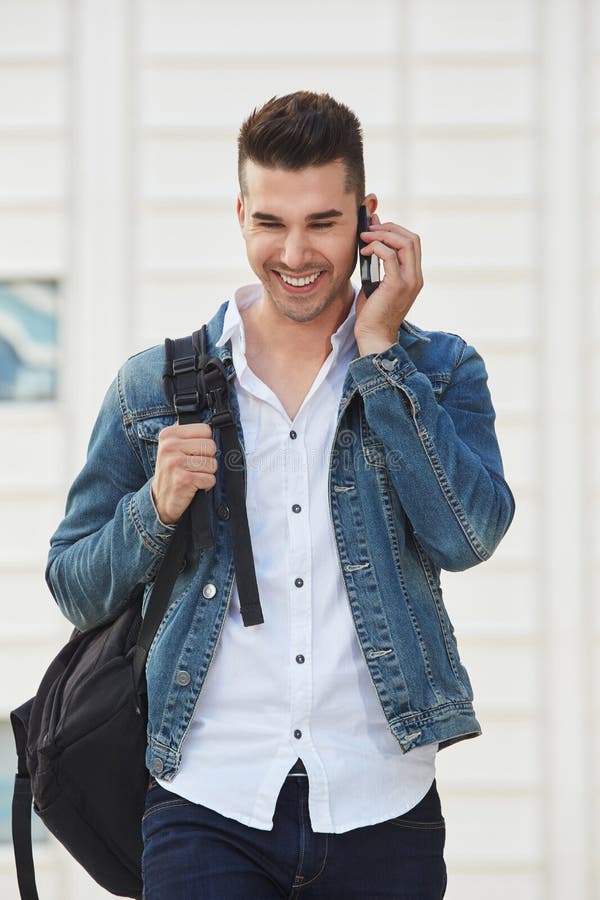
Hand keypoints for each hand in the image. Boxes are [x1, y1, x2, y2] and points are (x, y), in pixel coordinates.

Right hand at [151, 423, 217, 524]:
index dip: (205, 443)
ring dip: (207, 473)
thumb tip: (211, 426)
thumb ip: (188, 435)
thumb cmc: (172, 471)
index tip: (193, 453)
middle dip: (208, 459)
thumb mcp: (173, 448)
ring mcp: (176, 463)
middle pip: (211, 446)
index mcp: (169, 434)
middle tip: (194, 467)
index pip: (205, 430)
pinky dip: (206, 485)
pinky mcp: (184, 479)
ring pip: (212, 463)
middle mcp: (170, 446)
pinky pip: (210, 479)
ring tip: (193, 476)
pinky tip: (193, 485)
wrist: (159, 500)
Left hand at [354, 213, 423, 355]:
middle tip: (369, 228)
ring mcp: (409, 281)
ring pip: (404, 243)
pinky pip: (390, 256)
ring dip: (382, 235)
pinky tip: (364, 252)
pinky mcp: (397, 285)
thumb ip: (377, 262)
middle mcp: (416, 277)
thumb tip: (370, 238)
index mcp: (414, 276)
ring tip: (364, 237)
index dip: (395, 230)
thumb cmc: (372, 312)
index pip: (412, 242)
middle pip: (411, 238)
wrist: (373, 336)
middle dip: (389, 228)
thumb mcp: (375, 282)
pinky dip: (376, 248)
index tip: (375, 226)